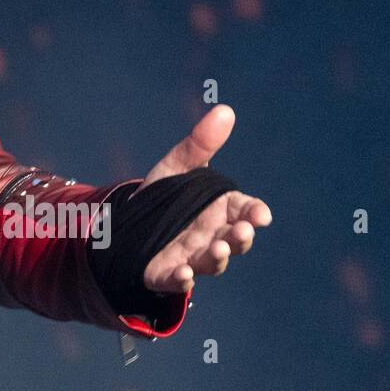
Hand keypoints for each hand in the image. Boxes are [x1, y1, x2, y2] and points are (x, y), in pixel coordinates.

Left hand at [136, 104, 272, 294]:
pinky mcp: (166, 273)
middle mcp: (211, 235)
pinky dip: (181, 279)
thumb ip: (200, 143)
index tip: (260, 214)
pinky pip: (176, 280)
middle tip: (242, 231)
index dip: (254, 213)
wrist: (129, 224)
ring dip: (217, 258)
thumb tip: (225, 110)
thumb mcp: (177, 166)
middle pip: (233, 239)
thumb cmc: (164, 196)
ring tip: (218, 250)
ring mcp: (191, 256)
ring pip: (211, 262)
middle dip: (240, 237)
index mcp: (220, 210)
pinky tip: (184, 275)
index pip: (245, 210)